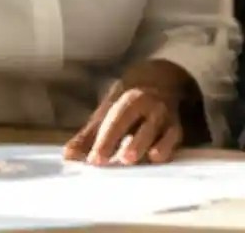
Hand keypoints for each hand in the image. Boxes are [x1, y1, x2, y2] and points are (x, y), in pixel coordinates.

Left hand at [63, 83, 182, 165]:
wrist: (160, 84)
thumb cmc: (127, 107)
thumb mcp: (107, 114)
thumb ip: (88, 137)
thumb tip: (68, 156)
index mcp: (130, 100)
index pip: (117, 119)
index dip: (106, 139)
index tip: (95, 160)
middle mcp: (150, 107)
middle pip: (142, 124)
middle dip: (132, 142)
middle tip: (122, 159)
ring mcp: (165, 118)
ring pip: (161, 132)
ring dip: (150, 145)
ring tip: (138, 158)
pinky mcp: (176, 131)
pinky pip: (173, 139)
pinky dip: (167, 148)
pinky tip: (157, 158)